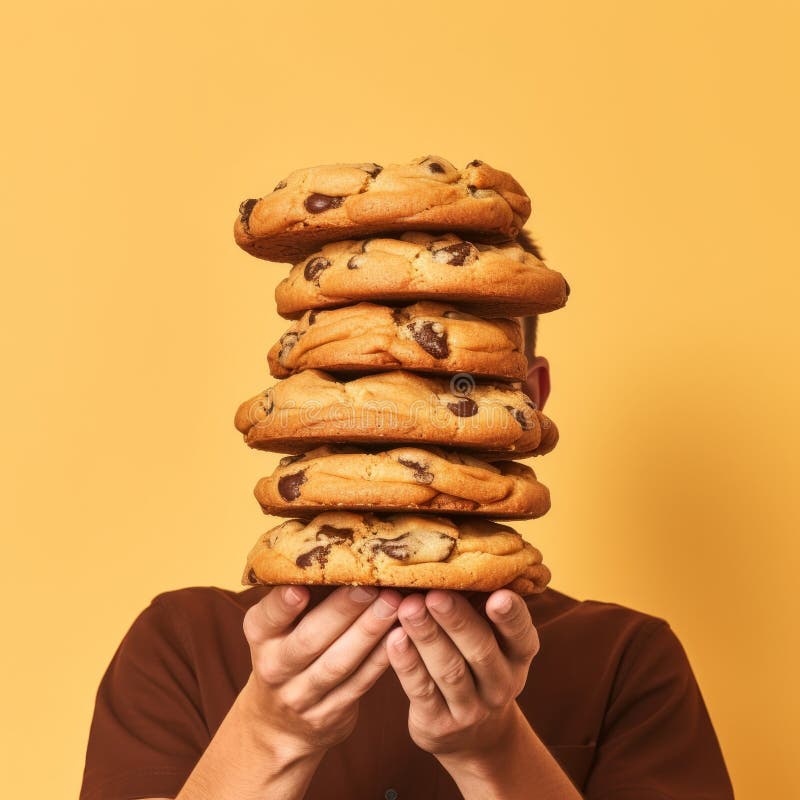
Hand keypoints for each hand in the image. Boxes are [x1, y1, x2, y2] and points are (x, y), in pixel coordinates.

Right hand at [241, 584, 400, 758]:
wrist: (278, 722)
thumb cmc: (287, 650)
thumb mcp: (277, 625)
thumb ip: (297, 592)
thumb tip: (339, 548)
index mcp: (260, 635)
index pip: (268, 618)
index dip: (283, 605)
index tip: (301, 587)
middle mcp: (275, 666)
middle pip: (310, 639)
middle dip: (344, 611)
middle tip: (373, 586)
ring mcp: (301, 695)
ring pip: (339, 663)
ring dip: (369, 632)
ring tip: (394, 604)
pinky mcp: (330, 714)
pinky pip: (360, 684)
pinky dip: (382, 658)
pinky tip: (400, 634)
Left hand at [386, 589, 538, 760]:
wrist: (475, 735)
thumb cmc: (478, 664)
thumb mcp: (494, 640)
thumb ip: (481, 605)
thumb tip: (456, 556)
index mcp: (519, 654)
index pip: (521, 634)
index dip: (511, 616)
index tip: (498, 595)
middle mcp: (502, 683)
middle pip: (480, 650)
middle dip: (457, 621)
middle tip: (435, 594)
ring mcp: (472, 708)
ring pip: (449, 670)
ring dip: (427, 636)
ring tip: (407, 608)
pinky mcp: (439, 724)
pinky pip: (422, 691)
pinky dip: (407, 664)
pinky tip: (393, 639)